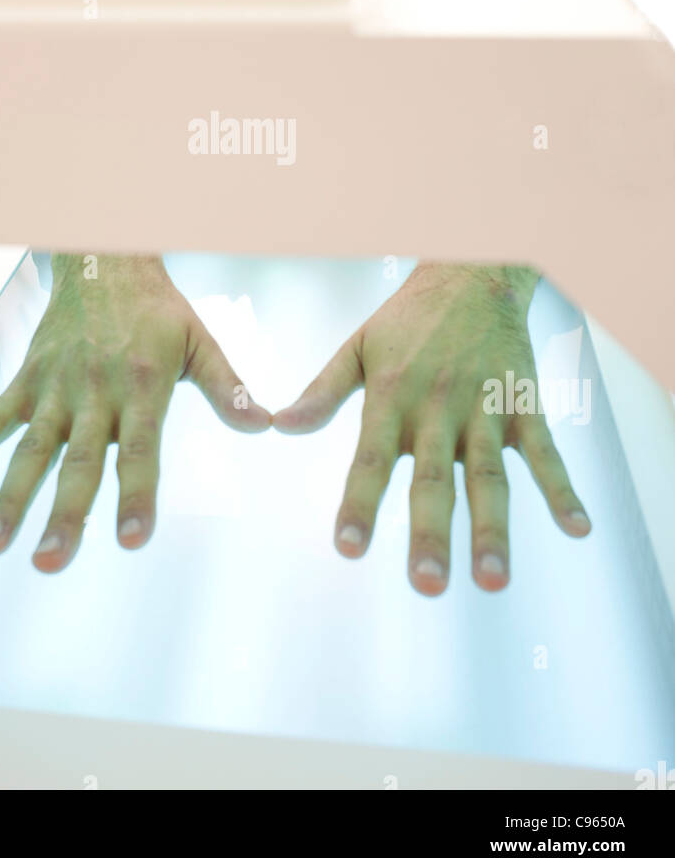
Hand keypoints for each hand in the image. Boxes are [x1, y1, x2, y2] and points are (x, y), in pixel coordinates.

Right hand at [0, 253, 269, 570]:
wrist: (104, 257)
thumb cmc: (156, 308)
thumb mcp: (200, 340)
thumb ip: (227, 387)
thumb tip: (263, 425)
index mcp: (143, 385)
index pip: (140, 449)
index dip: (136, 495)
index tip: (131, 540)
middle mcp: (95, 391)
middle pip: (78, 461)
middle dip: (63, 515)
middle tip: (50, 563)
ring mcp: (54, 387)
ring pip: (28, 449)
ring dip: (7, 498)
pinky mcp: (26, 379)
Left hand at [272, 262, 590, 595]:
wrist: (473, 272)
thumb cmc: (409, 319)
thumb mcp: (357, 347)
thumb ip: (322, 391)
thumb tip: (280, 427)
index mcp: (392, 396)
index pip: (370, 458)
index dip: (359, 503)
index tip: (348, 548)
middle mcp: (438, 408)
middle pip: (434, 479)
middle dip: (431, 534)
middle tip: (427, 585)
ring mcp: (485, 409)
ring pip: (490, 476)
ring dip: (492, 529)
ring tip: (493, 578)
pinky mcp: (525, 405)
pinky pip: (547, 452)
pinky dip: (563, 489)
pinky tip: (577, 528)